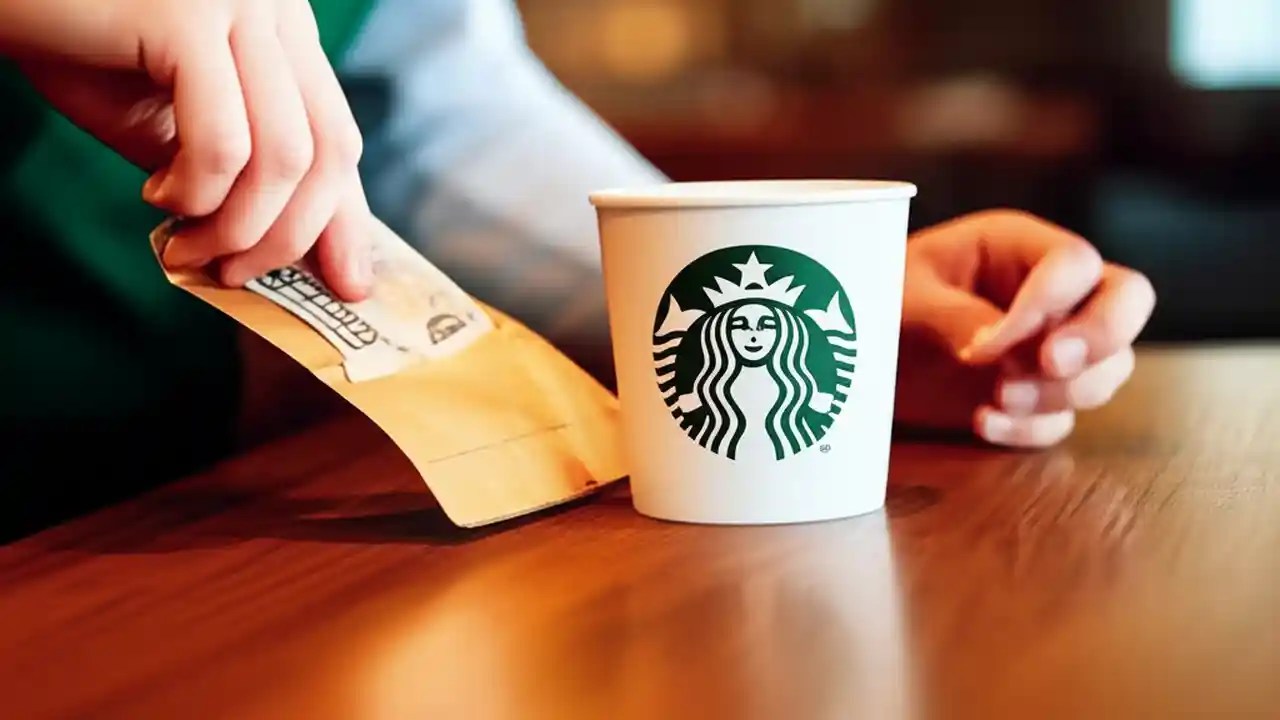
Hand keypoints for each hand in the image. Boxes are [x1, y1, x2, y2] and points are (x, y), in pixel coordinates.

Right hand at [6, 0, 370, 299]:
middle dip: (289, 237)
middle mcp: (277, 10)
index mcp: (284, 31)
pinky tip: (156, 195)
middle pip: (329, 154)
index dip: (348, 221)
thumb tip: (288, 249)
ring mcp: (240, 6)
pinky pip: (223, 145)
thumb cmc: (79, 52)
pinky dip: (196, 193)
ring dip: (237, 228)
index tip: (350, 286)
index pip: (339, 139)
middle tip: (236, 277)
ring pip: (284, 158)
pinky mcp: (189, 18)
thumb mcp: (175, 122)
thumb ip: (237, 169)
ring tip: (186, 246)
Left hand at [894, 210, 1155, 447]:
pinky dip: (1032, 427)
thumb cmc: (870, 300)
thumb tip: (994, 349)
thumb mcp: (901, 298)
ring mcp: (1048, 346)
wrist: (843, 356)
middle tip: (1051, 364)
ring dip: (1061, 392)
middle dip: (1102, 337)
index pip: (1074, 263)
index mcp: (1015, 247)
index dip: (1047, 305)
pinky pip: (1064, 418)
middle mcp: (1047, 293)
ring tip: (995, 398)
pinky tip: (983, 422)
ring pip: (1108, 368)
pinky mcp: (1032, 397)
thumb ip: (951, 315)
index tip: (988, 347)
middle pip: (1127, 301)